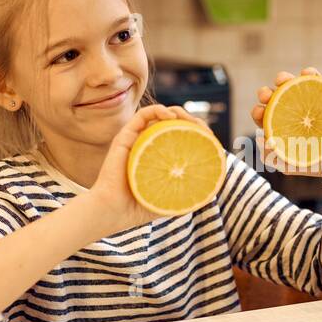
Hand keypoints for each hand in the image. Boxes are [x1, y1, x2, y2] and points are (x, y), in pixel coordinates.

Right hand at [84, 103, 215, 234]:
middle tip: (203, 129)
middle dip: (191, 121)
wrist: (111, 211)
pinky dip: (158, 110)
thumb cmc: (135, 209)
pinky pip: (143, 115)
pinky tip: (172, 116)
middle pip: (173, 123)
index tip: (210, 139)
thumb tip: (210, 193)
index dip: (197, 133)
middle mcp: (148, 145)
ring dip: (178, 112)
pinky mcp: (125, 136)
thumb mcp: (168, 202)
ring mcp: (136, 139)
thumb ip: (185, 197)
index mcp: (158, 157)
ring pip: (159, 115)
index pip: (181, 137)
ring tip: (189, 119)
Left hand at [250, 66, 321, 179]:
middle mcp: (291, 113)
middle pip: (274, 98)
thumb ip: (272, 156)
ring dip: (285, 79)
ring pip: (292, 86)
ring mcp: (308, 104)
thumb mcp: (289, 165)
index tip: (259, 111)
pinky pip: (317, 83)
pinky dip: (311, 75)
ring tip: (282, 80)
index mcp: (279, 126)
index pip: (264, 115)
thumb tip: (260, 138)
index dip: (258, 111)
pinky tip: (307, 73)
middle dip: (266, 93)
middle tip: (266, 94)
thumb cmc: (314, 165)